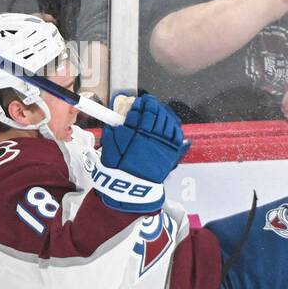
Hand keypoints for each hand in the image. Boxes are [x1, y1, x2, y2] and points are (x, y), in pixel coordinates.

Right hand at [97, 93, 187, 210]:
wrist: (131, 186)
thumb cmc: (118, 168)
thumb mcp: (110, 145)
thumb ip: (116, 129)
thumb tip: (122, 118)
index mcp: (135, 132)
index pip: (142, 111)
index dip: (142, 104)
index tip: (141, 101)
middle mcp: (151, 136)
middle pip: (156, 113)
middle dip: (153, 106)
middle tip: (150, 103)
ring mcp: (163, 144)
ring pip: (167, 121)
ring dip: (163, 113)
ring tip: (159, 111)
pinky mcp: (172, 153)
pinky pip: (177, 134)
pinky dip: (174, 126)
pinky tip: (170, 123)